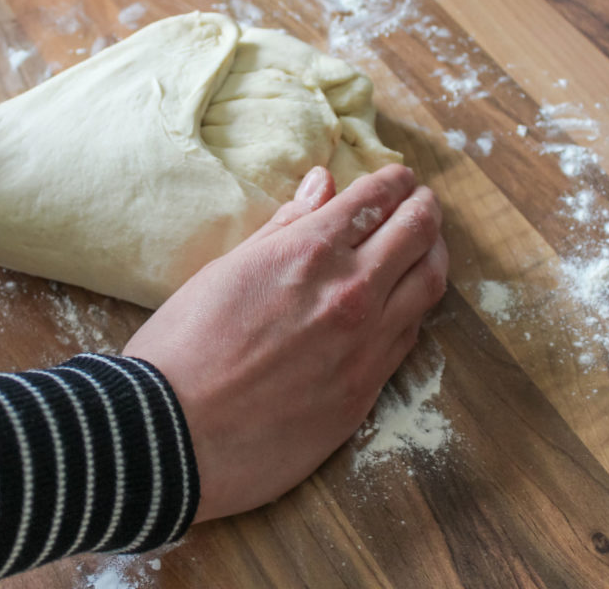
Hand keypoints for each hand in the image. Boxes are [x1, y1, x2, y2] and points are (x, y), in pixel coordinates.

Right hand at [124, 164, 447, 522]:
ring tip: (428, 244)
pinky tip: (404, 301)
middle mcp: (350, 291)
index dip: (392, 181)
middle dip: (424, 207)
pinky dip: (415, 306)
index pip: (374, 199)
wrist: (174, 432)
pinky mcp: (366, 390)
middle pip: (416, 232)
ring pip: (429, 284)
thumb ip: (282, 228)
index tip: (397, 177)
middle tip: (423, 200)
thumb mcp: (224, 270)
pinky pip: (410, 335)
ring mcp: (366, 344)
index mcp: (308, 252)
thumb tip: (319, 185)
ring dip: (434, 253)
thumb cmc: (182, 347)